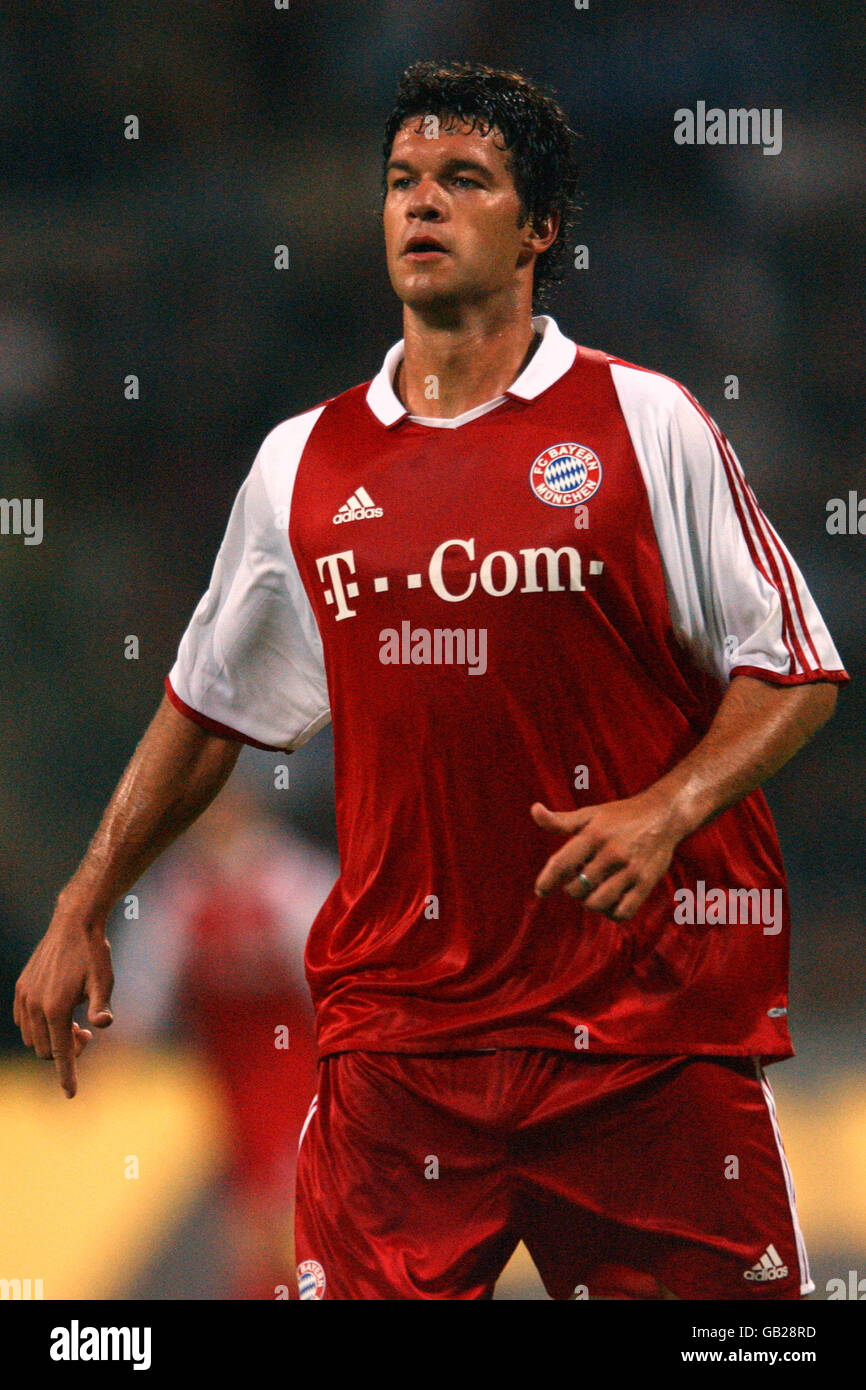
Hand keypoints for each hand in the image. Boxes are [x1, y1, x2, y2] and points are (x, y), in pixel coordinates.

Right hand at [13, 913, 113, 1097]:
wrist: (74, 924)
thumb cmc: (94, 954)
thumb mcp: (104, 981)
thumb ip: (102, 1006)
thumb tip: (102, 1025)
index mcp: (56, 1008)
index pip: (59, 1053)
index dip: (67, 1075)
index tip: (70, 1094)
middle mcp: (34, 1006)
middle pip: (45, 1050)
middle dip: (65, 1051)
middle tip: (85, 1034)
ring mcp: (24, 997)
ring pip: (32, 1038)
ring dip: (50, 1039)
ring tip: (73, 1023)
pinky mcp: (21, 988)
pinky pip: (23, 1021)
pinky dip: (37, 1027)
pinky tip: (56, 1015)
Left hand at [531, 792, 681, 919]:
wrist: (663, 815)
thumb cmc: (620, 816)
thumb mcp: (590, 814)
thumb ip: (561, 820)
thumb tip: (534, 810)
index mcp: (594, 835)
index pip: (561, 864)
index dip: (546, 881)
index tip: (541, 890)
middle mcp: (612, 853)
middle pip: (577, 888)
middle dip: (572, 889)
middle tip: (578, 881)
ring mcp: (631, 870)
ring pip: (597, 903)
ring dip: (590, 902)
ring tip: (593, 892)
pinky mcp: (646, 883)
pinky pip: (623, 912)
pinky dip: (612, 913)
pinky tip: (610, 902)